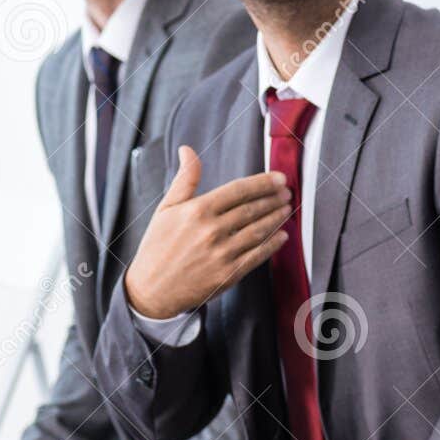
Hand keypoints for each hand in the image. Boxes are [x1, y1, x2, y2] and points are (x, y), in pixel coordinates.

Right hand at [123, 147, 291, 319]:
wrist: (152, 289)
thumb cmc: (158, 246)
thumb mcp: (166, 208)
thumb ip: (184, 179)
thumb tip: (187, 149)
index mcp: (197, 210)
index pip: (238, 190)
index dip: (263, 183)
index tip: (279, 178)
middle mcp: (211, 230)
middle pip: (252, 209)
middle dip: (274, 199)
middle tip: (287, 192)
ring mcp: (221, 253)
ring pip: (258, 231)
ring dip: (277, 218)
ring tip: (287, 209)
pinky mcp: (228, 274)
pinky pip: (257, 256)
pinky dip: (273, 244)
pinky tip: (282, 235)